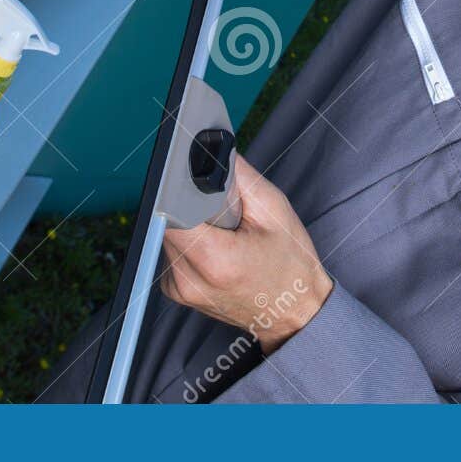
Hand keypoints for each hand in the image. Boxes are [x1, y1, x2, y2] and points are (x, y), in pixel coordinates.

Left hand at [160, 155, 333, 353]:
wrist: (293, 312)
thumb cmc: (290, 263)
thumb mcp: (274, 209)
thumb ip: (239, 175)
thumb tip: (211, 150)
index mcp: (215, 260)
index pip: (172, 211)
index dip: (179, 188)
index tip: (192, 178)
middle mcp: (189, 279)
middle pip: (168, 220)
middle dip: (189, 204)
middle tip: (224, 212)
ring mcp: (179, 289)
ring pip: (167, 233)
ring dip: (189, 223)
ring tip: (224, 233)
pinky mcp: (175, 291)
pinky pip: (171, 250)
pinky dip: (189, 241)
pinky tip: (215, 248)